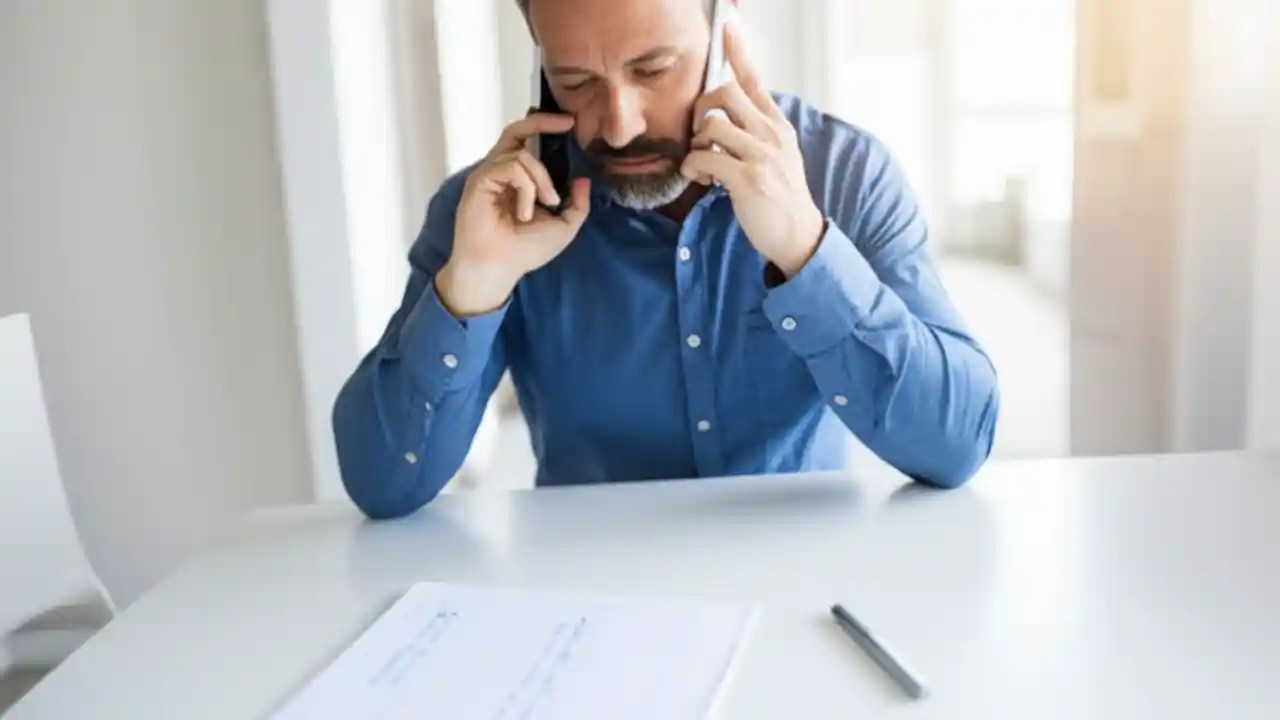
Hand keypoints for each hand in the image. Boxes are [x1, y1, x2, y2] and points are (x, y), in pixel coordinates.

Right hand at [437, 113, 591, 316]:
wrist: (498, 268)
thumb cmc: (525, 251)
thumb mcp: (564, 227)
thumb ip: (577, 204)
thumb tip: (584, 179)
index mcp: (517, 179)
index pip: (527, 142)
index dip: (545, 127)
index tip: (570, 124)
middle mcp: (501, 172)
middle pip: (517, 131)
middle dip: (542, 122)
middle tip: (567, 123)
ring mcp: (489, 175)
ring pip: (522, 155)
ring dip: (542, 179)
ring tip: (546, 204)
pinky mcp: (480, 180)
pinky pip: (511, 167)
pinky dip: (526, 188)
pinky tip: (525, 212)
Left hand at [682, 24, 824, 278]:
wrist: (799, 236)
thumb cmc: (781, 197)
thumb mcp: (777, 155)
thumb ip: (756, 132)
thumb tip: (726, 116)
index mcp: (777, 125)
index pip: (755, 80)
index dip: (739, 52)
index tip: (728, 28)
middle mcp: (772, 134)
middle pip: (725, 93)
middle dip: (700, 108)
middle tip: (699, 134)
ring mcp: (762, 156)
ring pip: (712, 124)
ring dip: (695, 143)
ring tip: (700, 162)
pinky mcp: (748, 179)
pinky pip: (706, 158)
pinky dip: (693, 166)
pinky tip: (699, 178)